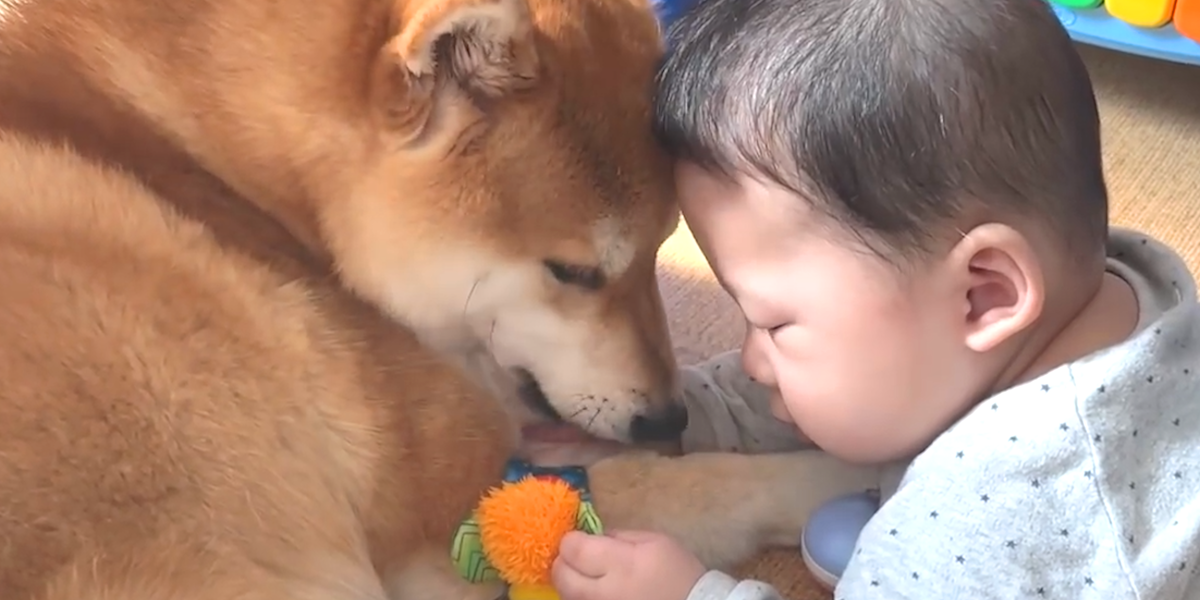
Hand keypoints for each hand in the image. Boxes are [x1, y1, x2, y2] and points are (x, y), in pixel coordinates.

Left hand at [550, 530, 706, 599]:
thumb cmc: (678, 572)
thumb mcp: (655, 541)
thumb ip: (620, 536)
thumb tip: (593, 536)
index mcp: (623, 564)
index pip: (575, 550)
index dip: (570, 540)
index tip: (578, 538)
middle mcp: (607, 592)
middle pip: (562, 577)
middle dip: (562, 562)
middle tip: (573, 556)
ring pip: (567, 596)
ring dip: (569, 581)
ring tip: (583, 573)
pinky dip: (580, 596)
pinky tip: (594, 590)